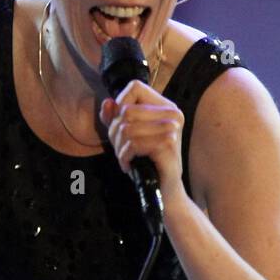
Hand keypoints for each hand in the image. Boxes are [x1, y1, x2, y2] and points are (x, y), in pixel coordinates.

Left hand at [99, 81, 185, 203]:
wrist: (165, 192)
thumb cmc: (146, 163)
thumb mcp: (127, 137)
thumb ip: (115, 118)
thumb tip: (107, 102)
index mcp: (166, 107)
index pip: (135, 87)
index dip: (120, 104)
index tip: (121, 125)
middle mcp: (172, 114)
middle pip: (126, 111)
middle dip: (115, 133)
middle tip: (122, 150)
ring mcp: (171, 129)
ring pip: (126, 128)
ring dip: (119, 148)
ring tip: (127, 158)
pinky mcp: (167, 145)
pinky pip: (132, 144)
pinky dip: (124, 157)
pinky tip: (129, 166)